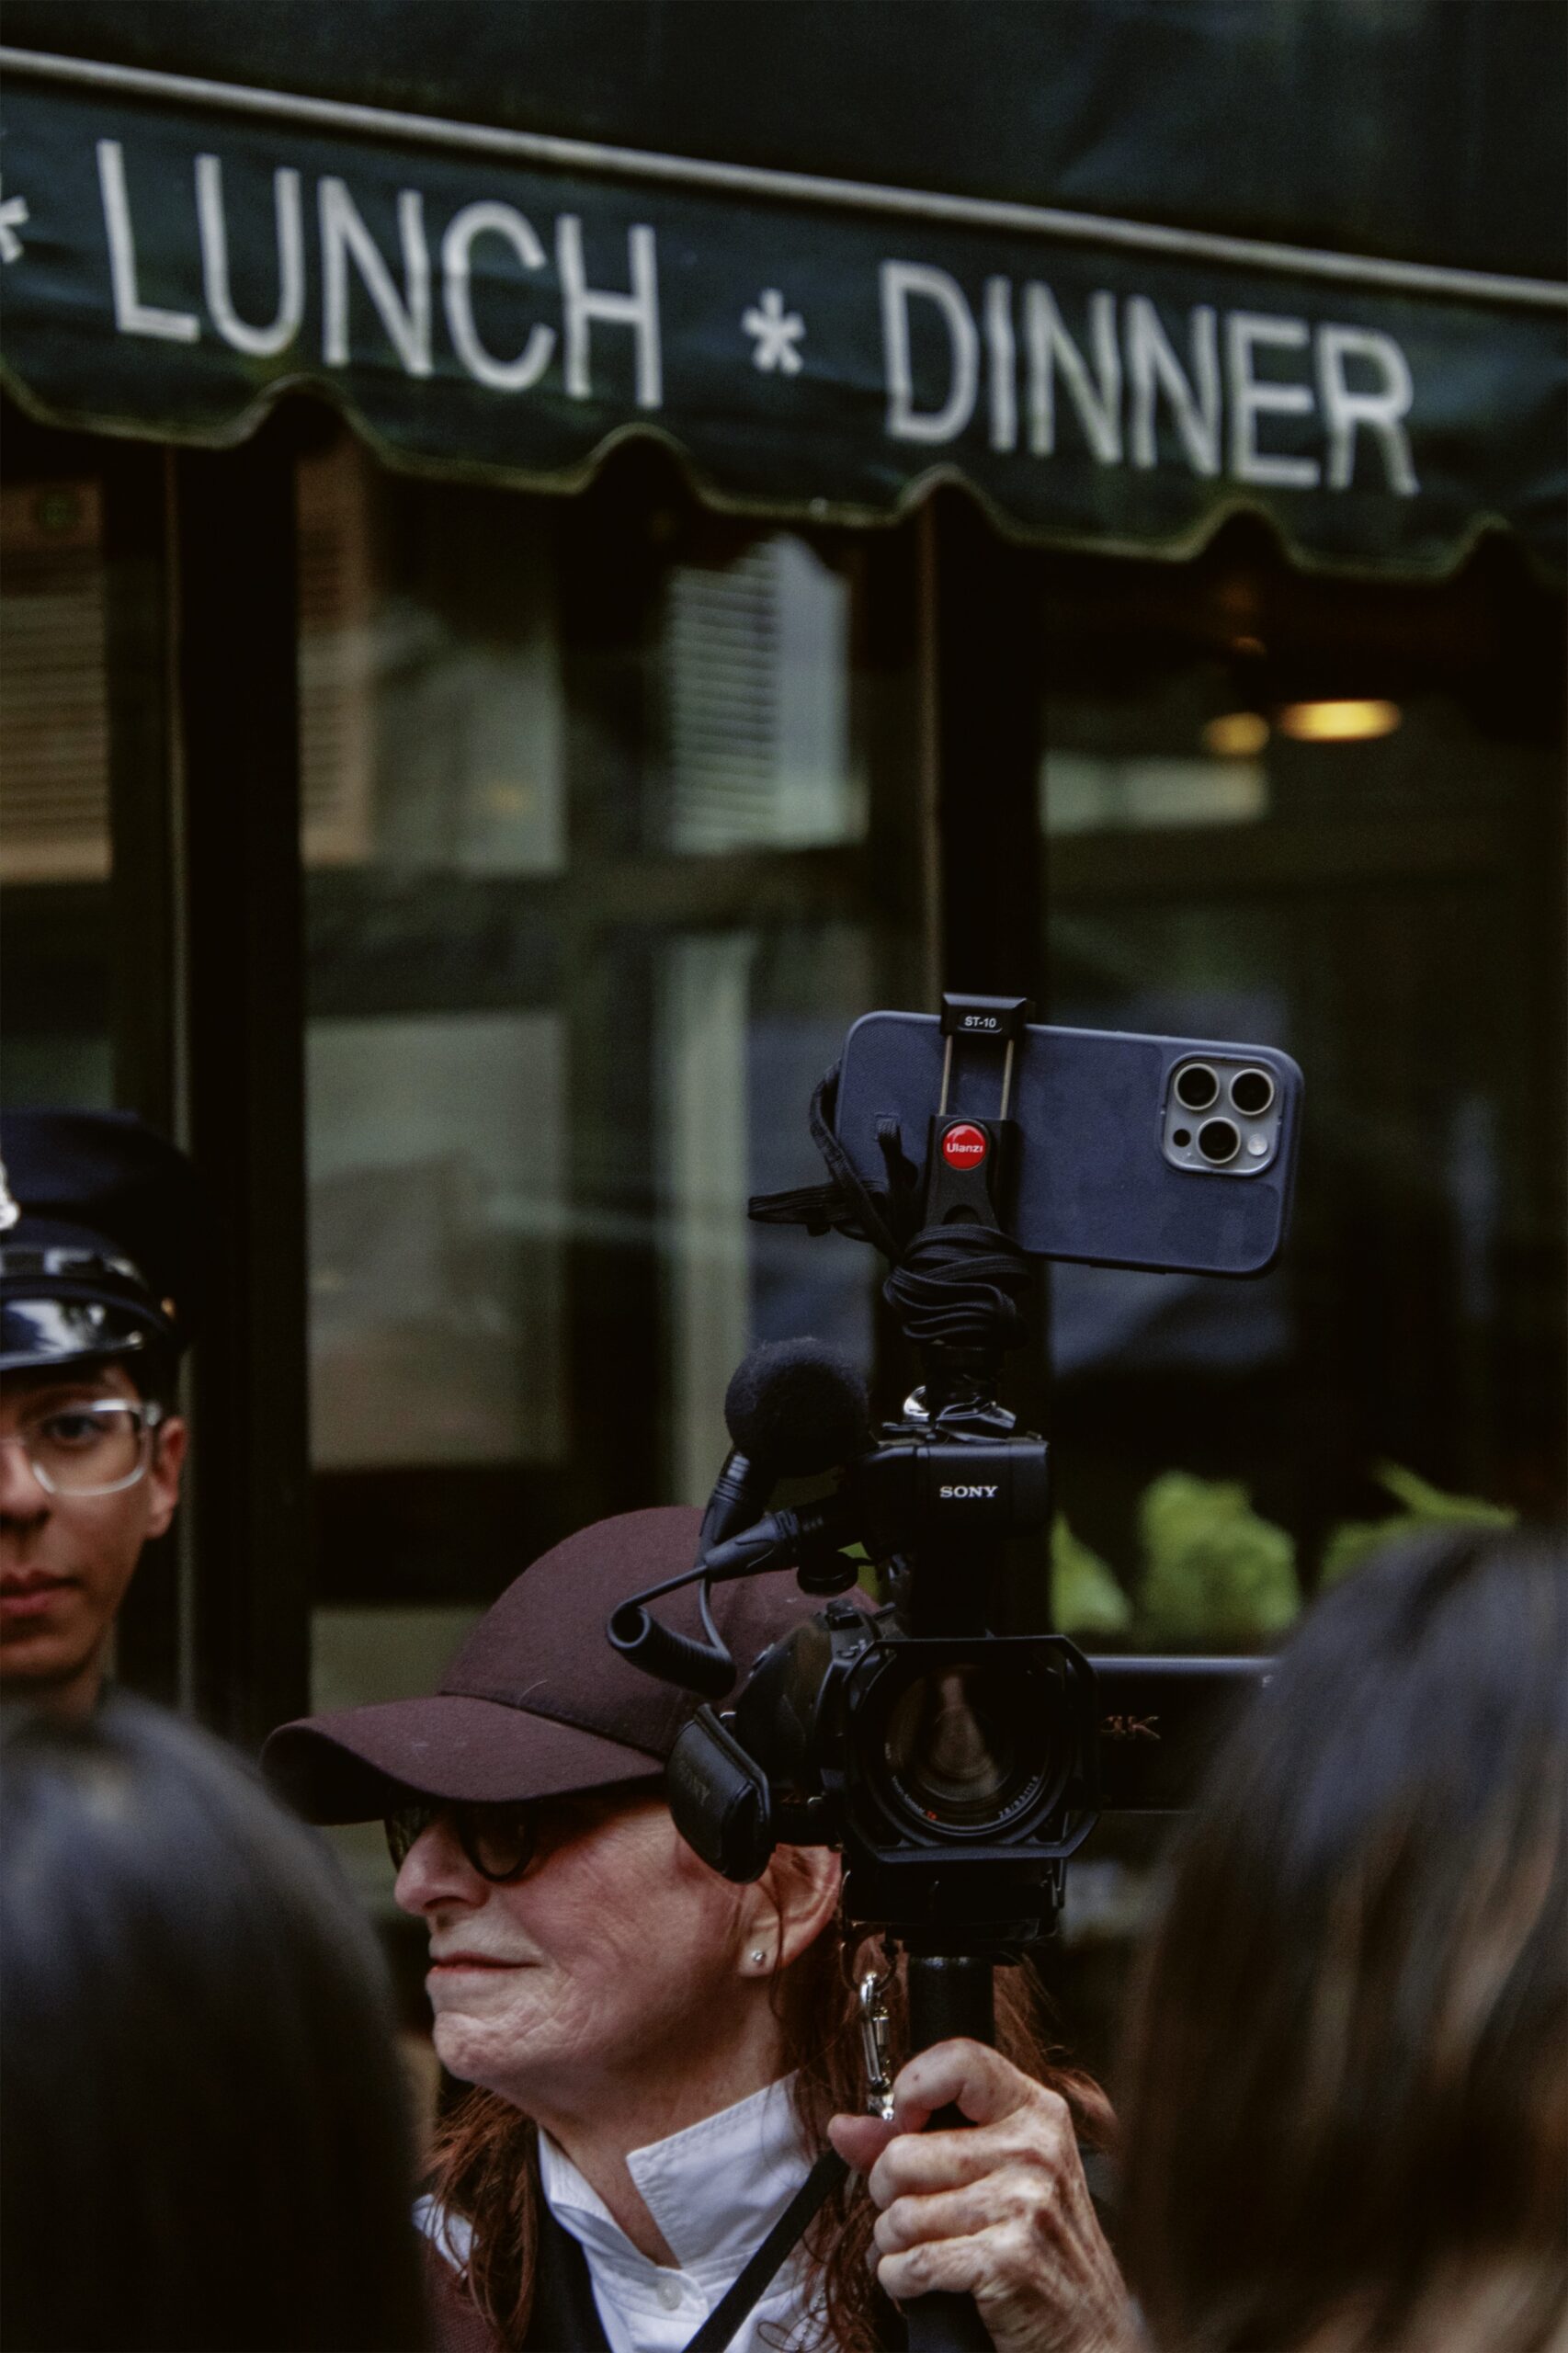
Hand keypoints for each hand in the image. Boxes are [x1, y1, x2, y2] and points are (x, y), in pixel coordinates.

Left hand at [827, 2038, 1134, 2352]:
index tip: (903, 2122)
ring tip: (922, 2248)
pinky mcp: (1008, 2260)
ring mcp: (1024, 2204)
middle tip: (915, 2209)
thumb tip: (844, 2127)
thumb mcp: (995, 2174)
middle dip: (889, 2192)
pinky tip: (920, 2280)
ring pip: (900, 2213)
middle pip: (903, 2153)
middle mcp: (1033, 2150)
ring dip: (893, 2243)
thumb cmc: (1040, 2245)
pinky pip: (913, 2262)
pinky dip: (900, 2279)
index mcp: (1035, 2113)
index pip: (960, 2061)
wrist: (1090, 2329)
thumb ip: (916, 2141)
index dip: (913, 2087)